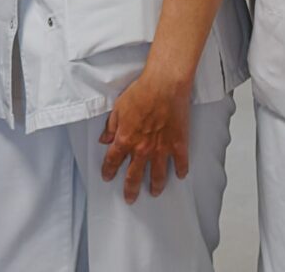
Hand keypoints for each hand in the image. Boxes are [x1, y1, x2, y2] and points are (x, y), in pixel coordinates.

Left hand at [98, 70, 192, 202]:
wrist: (164, 86)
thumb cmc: (141, 93)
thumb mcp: (118, 108)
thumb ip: (111, 126)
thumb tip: (104, 139)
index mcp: (125, 139)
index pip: (113, 161)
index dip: (109, 171)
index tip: (107, 177)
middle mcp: (142, 148)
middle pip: (134, 175)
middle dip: (130, 189)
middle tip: (130, 198)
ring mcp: (162, 148)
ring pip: (158, 174)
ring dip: (156, 185)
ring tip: (155, 192)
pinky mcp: (179, 144)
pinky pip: (180, 163)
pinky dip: (180, 171)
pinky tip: (180, 176)